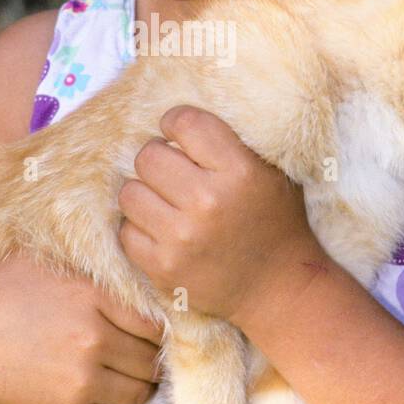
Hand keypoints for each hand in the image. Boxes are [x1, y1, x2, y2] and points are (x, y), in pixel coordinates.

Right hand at [0, 254, 163, 403]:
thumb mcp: (34, 262)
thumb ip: (78, 258)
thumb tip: (116, 244)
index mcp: (90, 296)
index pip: (152, 323)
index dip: (153, 331)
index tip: (146, 334)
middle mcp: (93, 338)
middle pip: (150, 359)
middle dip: (148, 360)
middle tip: (140, 359)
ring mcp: (83, 378)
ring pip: (141, 390)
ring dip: (140, 387)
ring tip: (128, 378)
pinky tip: (111, 396)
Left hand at [117, 104, 316, 321]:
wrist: (278, 288)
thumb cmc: (274, 221)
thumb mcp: (270, 171)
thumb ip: (232, 141)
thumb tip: (179, 114)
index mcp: (239, 171)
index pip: (184, 122)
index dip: (175, 124)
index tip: (178, 135)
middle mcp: (209, 202)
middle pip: (148, 156)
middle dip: (158, 160)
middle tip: (173, 173)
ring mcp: (182, 238)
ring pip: (130, 192)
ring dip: (144, 193)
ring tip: (165, 202)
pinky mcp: (163, 268)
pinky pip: (126, 231)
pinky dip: (139, 228)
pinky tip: (162, 230)